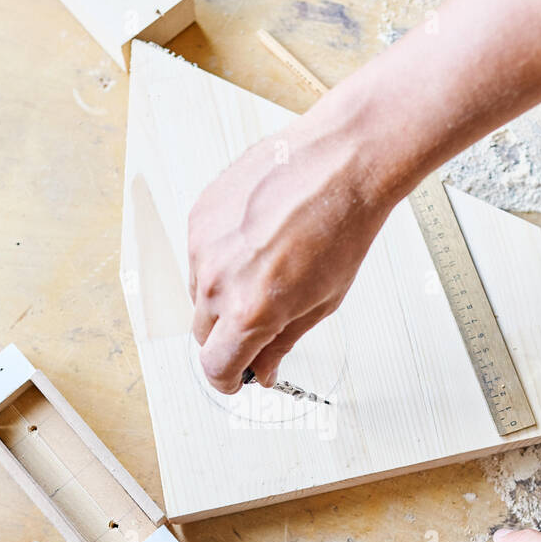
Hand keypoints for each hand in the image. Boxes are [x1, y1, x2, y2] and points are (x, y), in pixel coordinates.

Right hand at [188, 103, 391, 392]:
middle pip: (203, 333)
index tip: (235, 377)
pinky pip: (200, 254)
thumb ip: (282, 342)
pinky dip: (221, 256)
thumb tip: (264, 371)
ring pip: (199, 292)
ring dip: (224, 294)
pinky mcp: (199, 215)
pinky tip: (256, 239)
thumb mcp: (322, 303)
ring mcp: (204, 246)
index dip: (227, 378)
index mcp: (250, 311)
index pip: (215, 366)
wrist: (341, 163)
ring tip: (266, 266)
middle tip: (258, 321)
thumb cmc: (341, 227)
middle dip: (228, 337)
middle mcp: (218, 281)